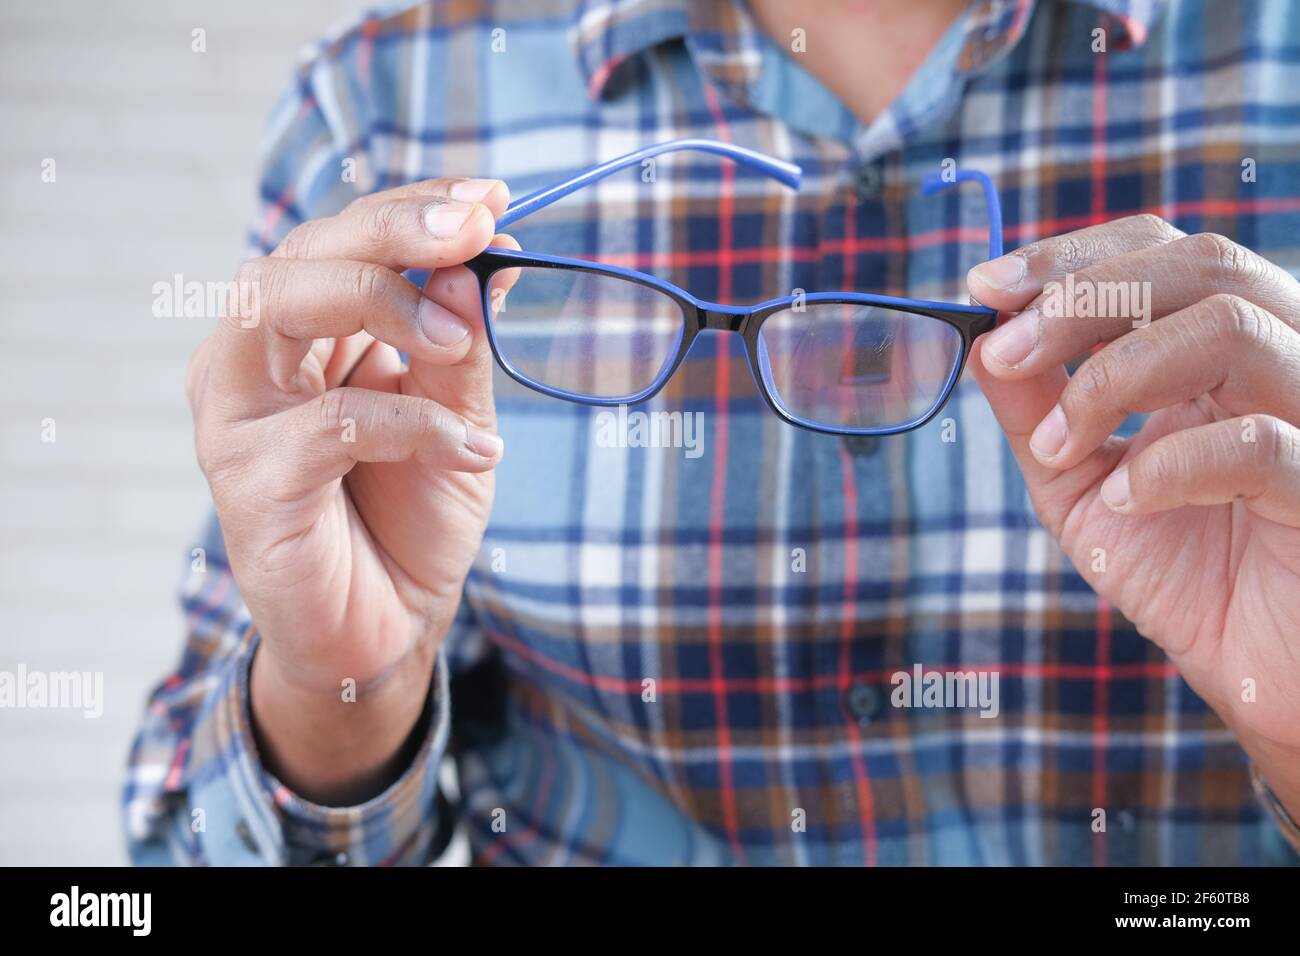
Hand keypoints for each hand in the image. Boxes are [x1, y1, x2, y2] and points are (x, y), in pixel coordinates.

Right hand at [187, 177, 514, 801]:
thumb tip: (479, 261)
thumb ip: (457, 347)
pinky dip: (411, 424)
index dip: (415, 209)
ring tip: (458, 339)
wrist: (389, 626)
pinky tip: (472, 449)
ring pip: (280, 308)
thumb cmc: (412, 515)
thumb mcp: (455, 417)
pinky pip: (330, 424)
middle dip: (392, 230)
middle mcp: (251, 360)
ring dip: (382, 301)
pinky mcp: (247, 484)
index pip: (344, 239)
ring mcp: (237, 419)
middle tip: (473, 230)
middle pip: (300, 254)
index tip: (492, 197)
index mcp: (300, 332)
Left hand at [967, 216, 1299, 814]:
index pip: (1160, 254)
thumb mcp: (1086, 488)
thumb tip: (979, 342)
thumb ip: (1039, 415)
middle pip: (1200, 265)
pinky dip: (1173, 463)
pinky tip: (1129, 500)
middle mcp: (1285, 360)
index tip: (983, 286)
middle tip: (1004, 349)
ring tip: (1059, 447)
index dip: (1069, 258)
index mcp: (1226, 350)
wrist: (1263, 675)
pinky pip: (1260, 442)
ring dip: (1114, 375)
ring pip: (1231, 327)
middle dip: (1080, 296)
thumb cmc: (1188, 574)